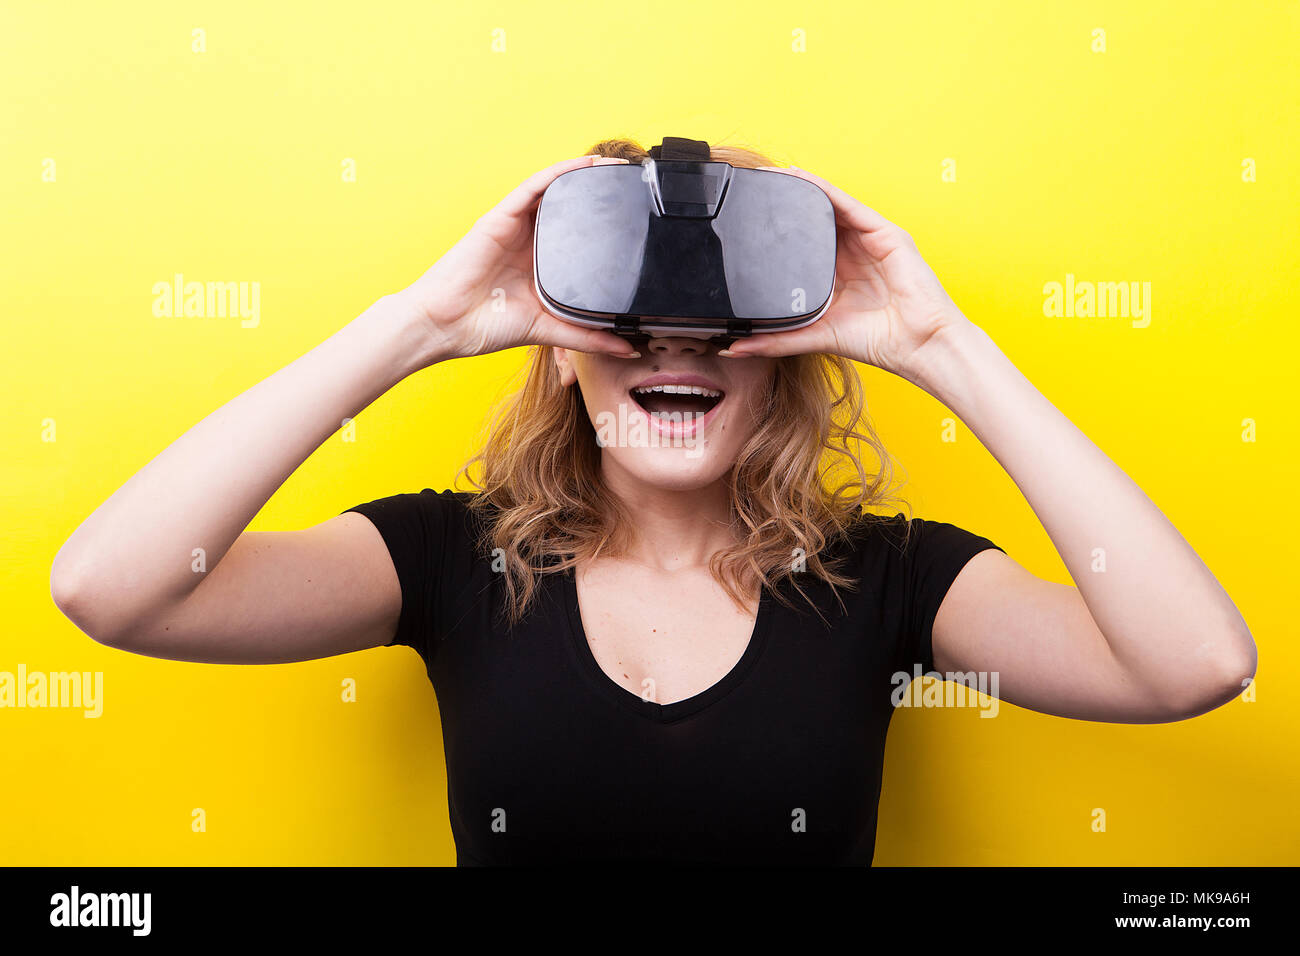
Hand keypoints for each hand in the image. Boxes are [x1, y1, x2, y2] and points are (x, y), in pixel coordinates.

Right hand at [393, 155, 641, 361]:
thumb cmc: (486, 327)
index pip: (577, 235)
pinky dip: (559, 173)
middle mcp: (528, 240)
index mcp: (540, 263)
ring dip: (584, 175)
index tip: (637, 218)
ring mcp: (514, 226)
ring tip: (616, 167)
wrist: (445, 326)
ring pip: (553, 191)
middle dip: (599, 193)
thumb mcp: (550, 329)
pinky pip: (533, 187)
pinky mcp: (500, 218)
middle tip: (633, 186)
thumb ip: (588, 337)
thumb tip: (628, 349)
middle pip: (569, 208)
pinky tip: (584, 164)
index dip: (605, 222)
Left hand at [717, 166, 970, 379]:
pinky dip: (823, 190)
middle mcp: (853, 254)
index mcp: (837, 276)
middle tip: (752, 192)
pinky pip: (848, 205)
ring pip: (829, 207)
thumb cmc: (879, 342)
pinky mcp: (884, 233)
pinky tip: (799, 177)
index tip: (746, 224)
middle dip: (786, 208)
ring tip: (770, 177)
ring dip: (800, 191)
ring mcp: (870, 240)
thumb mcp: (815, 336)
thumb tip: (736, 347)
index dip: (778, 234)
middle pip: (814, 222)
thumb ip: (776, 340)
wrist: (919, 344)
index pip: (803, 247)